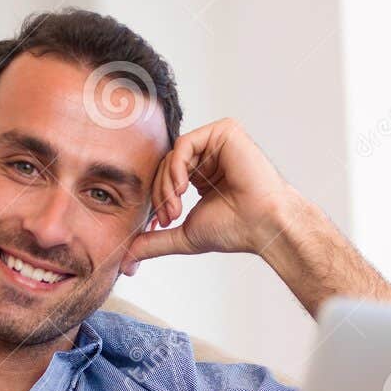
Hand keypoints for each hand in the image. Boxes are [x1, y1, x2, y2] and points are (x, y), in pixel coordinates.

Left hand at [123, 118, 294, 269]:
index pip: (166, 176)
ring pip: (172, 155)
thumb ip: (156, 241)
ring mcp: (217, 142)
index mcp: (203, 175)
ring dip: (167, 185)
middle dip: (160, 194)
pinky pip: (185, 144)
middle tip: (169, 217)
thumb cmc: (235, 229)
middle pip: (166, 164)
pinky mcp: (224, 132)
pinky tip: (183, 189)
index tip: (162, 222)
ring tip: (177, 209)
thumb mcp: (185, 235)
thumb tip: (127, 259)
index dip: (158, 198)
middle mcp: (210, 156)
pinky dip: (177, 168)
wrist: (263, 224)